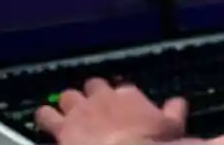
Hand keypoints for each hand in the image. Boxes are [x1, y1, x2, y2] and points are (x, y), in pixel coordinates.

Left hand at [35, 77, 187, 144]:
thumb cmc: (151, 143)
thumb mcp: (173, 126)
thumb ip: (174, 111)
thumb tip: (179, 103)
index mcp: (129, 95)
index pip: (123, 89)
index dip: (121, 98)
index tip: (122, 107)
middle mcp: (102, 97)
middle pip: (93, 86)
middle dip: (92, 94)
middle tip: (93, 106)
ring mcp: (79, 111)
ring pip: (67, 96)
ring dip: (67, 103)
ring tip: (67, 111)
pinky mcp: (61, 128)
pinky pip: (45, 116)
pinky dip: (44, 117)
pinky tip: (45, 120)